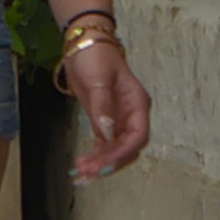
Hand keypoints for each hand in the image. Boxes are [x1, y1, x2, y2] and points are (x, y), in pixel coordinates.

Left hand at [62, 30, 151, 181]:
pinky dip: (95, 154)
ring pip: (114, 147)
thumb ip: (102, 107)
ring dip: (100, 162)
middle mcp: (131, 114)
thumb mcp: (98, 80)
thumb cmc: (96, 57)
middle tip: (89, 173)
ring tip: (82, 174)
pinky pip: (103, 142)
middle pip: (127, 146)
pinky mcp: (103, 119)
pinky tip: (83, 165)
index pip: (137, 135)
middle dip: (109, 161)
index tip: (105, 163)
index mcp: (137, 104)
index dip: (123, 152)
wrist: (83, 45)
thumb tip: (106, 132)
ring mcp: (117, 118)